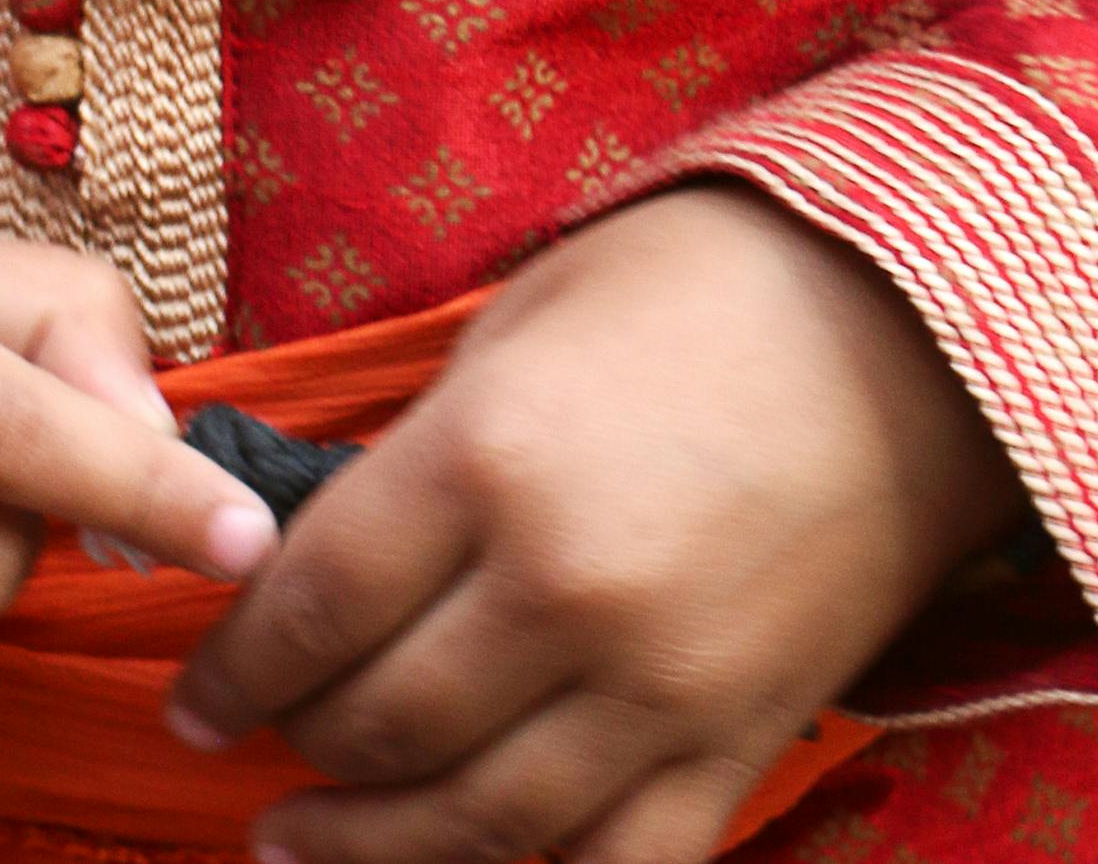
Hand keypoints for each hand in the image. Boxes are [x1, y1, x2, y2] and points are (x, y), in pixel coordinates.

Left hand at [168, 186, 1021, 863]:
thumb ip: (422, 451)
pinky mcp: (738, 744)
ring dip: (371, 847)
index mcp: (489, 463)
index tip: (193, 695)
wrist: (904, 329)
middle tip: (249, 746)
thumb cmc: (695, 290)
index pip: (314, 606)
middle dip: (294, 746)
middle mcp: (562, 592)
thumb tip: (320, 544)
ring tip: (300, 846)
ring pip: (476, 824)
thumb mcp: (520, 326)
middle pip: (379, 725)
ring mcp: (657, 688)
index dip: (234, 667)